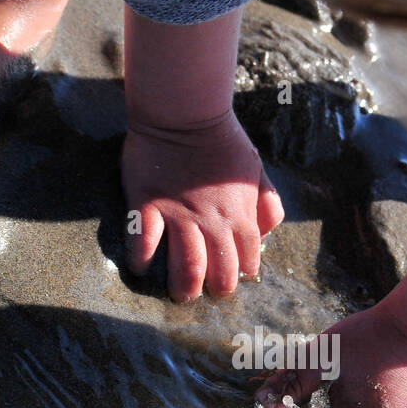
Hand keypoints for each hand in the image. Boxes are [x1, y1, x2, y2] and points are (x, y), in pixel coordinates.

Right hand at [122, 109, 283, 300]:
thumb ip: (266, 203)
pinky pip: (144, 242)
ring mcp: (179, 215)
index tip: (231, 279)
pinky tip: (140, 267)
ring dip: (184, 287)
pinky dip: (141, 260)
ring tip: (180, 295)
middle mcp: (212, 221)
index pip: (247, 260)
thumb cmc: (222, 140)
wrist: (185, 112)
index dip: (241, 275)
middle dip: (216, 289)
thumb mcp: (256, 170)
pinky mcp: (147, 205)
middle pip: (220, 271)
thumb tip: (264, 233)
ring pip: (186, 266)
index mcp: (240, 215)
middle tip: (205, 295)